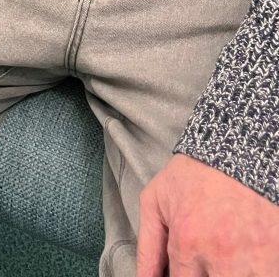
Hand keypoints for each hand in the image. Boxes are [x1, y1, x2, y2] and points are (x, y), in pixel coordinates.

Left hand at [137, 153, 278, 274]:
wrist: (237, 150)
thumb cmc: (194, 174)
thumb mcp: (157, 200)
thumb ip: (148, 246)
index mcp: (186, 243)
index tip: (188, 270)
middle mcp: (219, 256)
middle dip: (208, 276)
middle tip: (206, 264)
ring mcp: (252, 259)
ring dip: (231, 275)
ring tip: (227, 260)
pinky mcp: (275, 256)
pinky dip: (257, 272)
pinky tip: (246, 262)